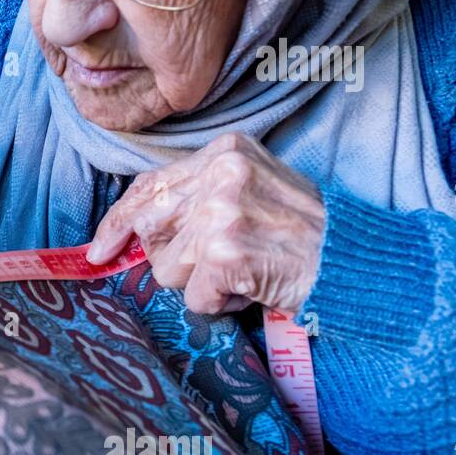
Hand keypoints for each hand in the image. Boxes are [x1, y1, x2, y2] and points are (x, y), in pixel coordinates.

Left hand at [87, 133, 324, 314]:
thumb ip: (200, 195)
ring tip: (242, 272)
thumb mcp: (253, 188)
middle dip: (163, 256)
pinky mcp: (225, 253)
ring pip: (167, 267)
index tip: (100, 247)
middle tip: (199, 267)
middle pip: (149, 225)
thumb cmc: (304, 232)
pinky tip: (249, 290)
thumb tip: (137, 227)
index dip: (120, 219)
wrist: (355, 260)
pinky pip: (193, 296)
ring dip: (199, 283)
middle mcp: (219, 174)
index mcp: (224, 151)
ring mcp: (220, 212)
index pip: (150, 184)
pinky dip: (218, 303)